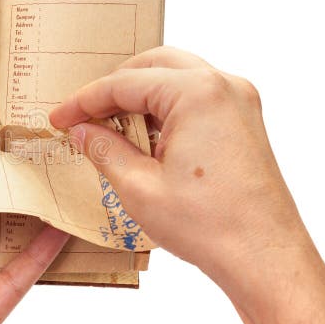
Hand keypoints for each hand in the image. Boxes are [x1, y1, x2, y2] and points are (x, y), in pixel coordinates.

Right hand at [49, 46, 324, 323]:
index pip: (125, 83)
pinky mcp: (244, 121)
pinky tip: (144, 137)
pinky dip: (165, 108)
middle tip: (84, 116)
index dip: (84, 101)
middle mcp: (222, 86)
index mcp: (197, 92)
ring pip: (176, 77)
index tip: (60, 118)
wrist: (264, 257)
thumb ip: (104, 149)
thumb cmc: (210, 225)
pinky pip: (196, 98)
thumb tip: (82, 131)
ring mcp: (239, 102)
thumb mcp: (138, 187)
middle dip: (114, 88)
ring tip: (110, 128)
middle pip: (153, 66)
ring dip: (140, 96)